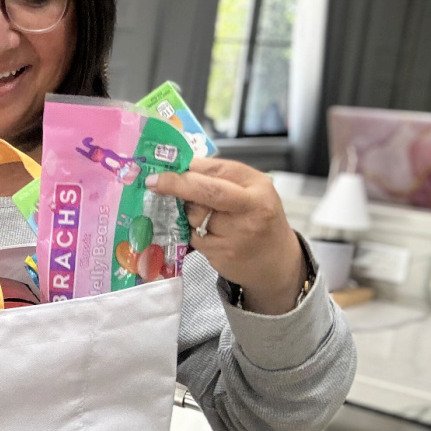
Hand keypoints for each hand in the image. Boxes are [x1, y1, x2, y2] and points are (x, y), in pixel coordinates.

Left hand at [148, 159, 306, 314]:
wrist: (277, 262)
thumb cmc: (258, 219)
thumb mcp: (250, 191)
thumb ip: (220, 179)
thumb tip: (179, 168)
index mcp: (257, 185)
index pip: (217, 170)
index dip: (187, 168)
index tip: (162, 168)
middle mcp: (251, 208)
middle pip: (207, 191)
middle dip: (176, 184)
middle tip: (154, 182)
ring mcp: (238, 233)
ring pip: (195, 216)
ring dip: (187, 214)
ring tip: (202, 217)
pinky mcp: (224, 253)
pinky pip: (195, 238)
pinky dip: (193, 234)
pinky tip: (208, 235)